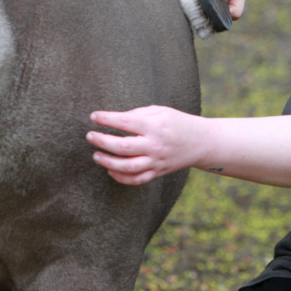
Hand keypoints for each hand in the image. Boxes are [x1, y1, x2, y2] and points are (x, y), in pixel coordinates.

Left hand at [87, 106, 206, 184]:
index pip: (125, 122)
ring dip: (108, 162)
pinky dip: (121, 178)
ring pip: (128, 167)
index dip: (106, 119)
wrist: (201, 142)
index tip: (93, 116)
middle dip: (102, 141)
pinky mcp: (158, 172)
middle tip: (89, 136)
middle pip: (123, 147)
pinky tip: (110, 170)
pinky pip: (137, 180)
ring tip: (96, 155)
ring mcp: (156, 161)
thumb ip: (137, 115)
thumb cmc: (177, 122)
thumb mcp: (160, 111)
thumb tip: (114, 120)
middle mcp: (155, 145)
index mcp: (155, 126)